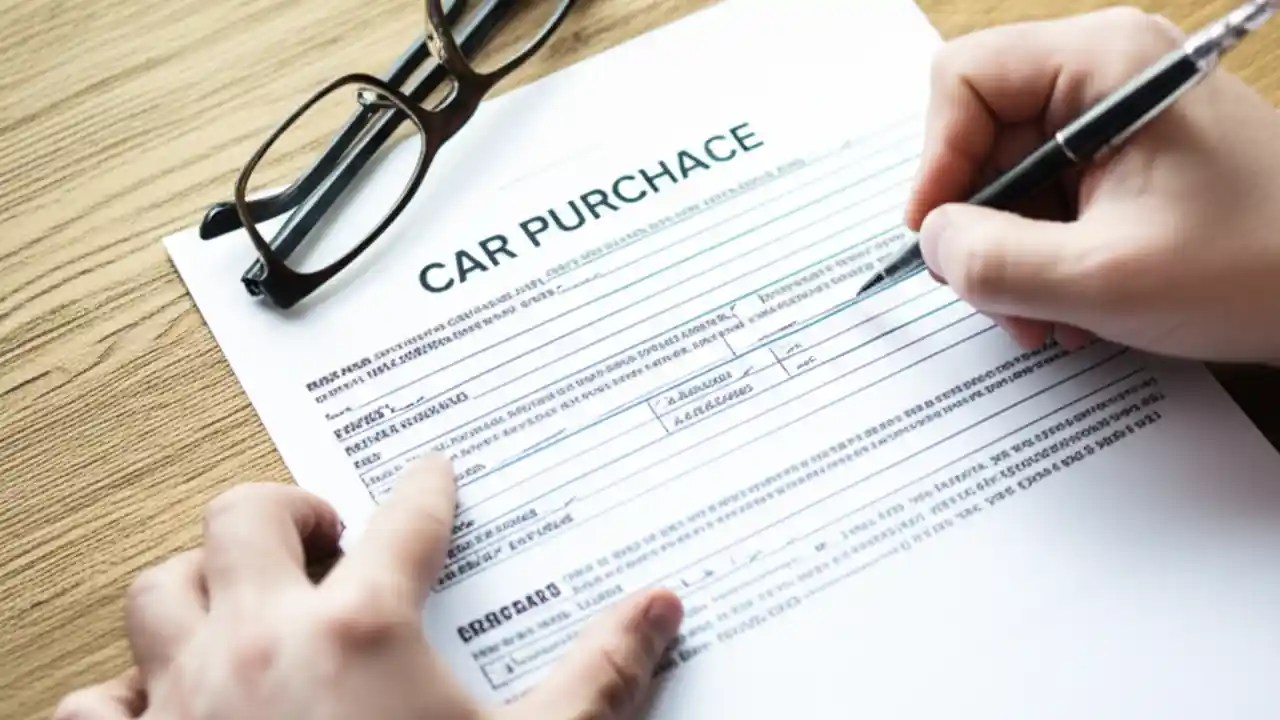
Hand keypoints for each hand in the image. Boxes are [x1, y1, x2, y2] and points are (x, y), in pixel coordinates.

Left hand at [53, 454, 683, 719]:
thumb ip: (601, 676)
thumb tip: (659, 609)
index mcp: (363, 631)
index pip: (405, 521)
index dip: (426, 488)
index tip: (430, 476)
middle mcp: (261, 645)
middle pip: (244, 516)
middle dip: (287, 508)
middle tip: (327, 531)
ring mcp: (187, 703)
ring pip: (160, 592)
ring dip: (200, 581)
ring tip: (246, 595)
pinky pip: (99, 705)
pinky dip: (128, 692)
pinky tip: (166, 703)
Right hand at [905, 6, 1279, 363]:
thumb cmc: (1253, 268)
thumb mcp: (1101, 278)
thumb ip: (992, 261)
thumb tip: (933, 241)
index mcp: (1105, 65)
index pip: (965, 81)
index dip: (936, 160)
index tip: (937, 234)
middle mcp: (1106, 76)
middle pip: (982, 137)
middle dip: (978, 226)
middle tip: (992, 297)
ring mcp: (1118, 119)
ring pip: (1010, 179)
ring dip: (1009, 257)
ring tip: (1041, 319)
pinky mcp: (1128, 161)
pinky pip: (1048, 201)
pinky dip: (1042, 259)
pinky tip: (1069, 309)